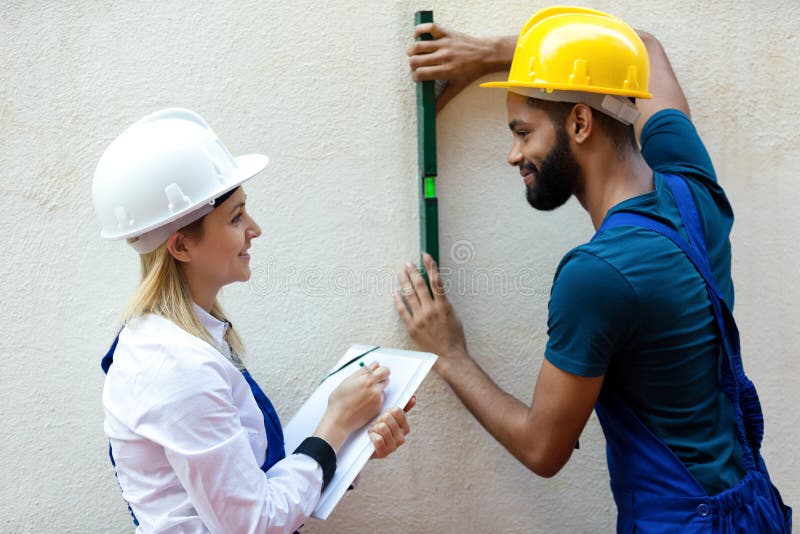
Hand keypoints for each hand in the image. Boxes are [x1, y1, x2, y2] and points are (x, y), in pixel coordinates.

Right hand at [316, 362, 389, 449]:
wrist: (339, 420)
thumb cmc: (339, 401)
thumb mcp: (347, 381)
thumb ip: (363, 371)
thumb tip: (374, 364)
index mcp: (367, 380)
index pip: (384, 370)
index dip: (380, 370)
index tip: (376, 371)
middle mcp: (375, 389)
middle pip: (386, 378)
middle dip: (380, 378)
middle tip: (370, 382)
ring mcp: (377, 399)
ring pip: (383, 389)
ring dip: (377, 389)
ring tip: (363, 394)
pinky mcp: (378, 408)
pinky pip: (380, 399)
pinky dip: (375, 399)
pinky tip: (363, 402)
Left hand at [369, 396, 414, 458]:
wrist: (364, 444)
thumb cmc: (376, 428)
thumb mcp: (388, 417)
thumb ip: (401, 408)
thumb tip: (413, 397)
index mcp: (405, 427)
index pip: (397, 411)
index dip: (387, 411)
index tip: (382, 416)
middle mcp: (402, 438)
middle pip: (388, 417)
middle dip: (378, 420)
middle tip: (375, 425)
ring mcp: (393, 447)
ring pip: (382, 427)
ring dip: (373, 428)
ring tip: (373, 432)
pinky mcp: (384, 453)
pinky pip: (378, 439)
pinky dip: (372, 437)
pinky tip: (371, 439)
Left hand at [394, 253, 467, 372]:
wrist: (449, 357)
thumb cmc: (455, 338)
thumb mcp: (454, 316)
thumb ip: (444, 303)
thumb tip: (436, 292)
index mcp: (443, 306)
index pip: (436, 281)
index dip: (430, 266)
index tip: (425, 256)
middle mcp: (430, 310)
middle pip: (419, 285)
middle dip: (413, 272)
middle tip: (407, 263)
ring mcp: (420, 319)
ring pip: (410, 296)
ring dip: (404, 282)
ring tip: (400, 272)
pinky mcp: (412, 328)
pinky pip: (403, 311)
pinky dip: (398, 302)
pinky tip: (395, 294)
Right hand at [407, 23, 514, 112]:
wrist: (486, 54)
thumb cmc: (471, 72)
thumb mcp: (457, 87)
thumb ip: (442, 100)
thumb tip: (433, 113)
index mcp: (446, 71)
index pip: (420, 74)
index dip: (415, 77)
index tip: (418, 77)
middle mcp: (444, 57)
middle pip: (416, 60)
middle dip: (412, 65)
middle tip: (417, 67)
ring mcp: (444, 44)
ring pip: (418, 45)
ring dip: (411, 51)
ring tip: (413, 54)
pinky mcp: (446, 33)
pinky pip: (428, 27)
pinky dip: (419, 31)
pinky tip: (418, 37)